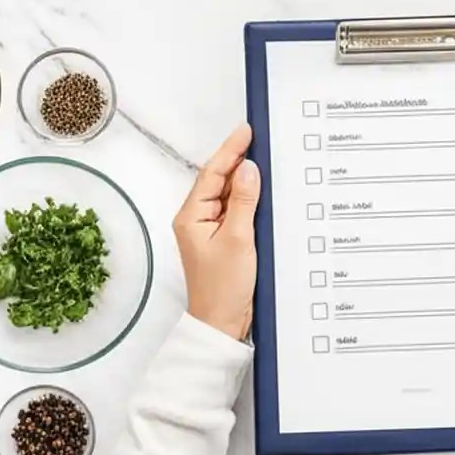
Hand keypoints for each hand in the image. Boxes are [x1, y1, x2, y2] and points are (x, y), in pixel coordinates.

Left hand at [173, 124, 260, 340]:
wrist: (222, 323)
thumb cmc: (223, 288)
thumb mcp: (237, 239)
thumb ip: (243, 200)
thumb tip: (248, 168)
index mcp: (191, 216)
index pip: (211, 174)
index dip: (229, 150)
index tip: (246, 131)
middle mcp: (196, 220)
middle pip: (217, 181)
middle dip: (236, 159)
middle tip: (258, 138)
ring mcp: (209, 230)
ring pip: (227, 195)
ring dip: (243, 178)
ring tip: (263, 158)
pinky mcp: (223, 241)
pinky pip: (234, 211)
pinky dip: (247, 199)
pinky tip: (261, 191)